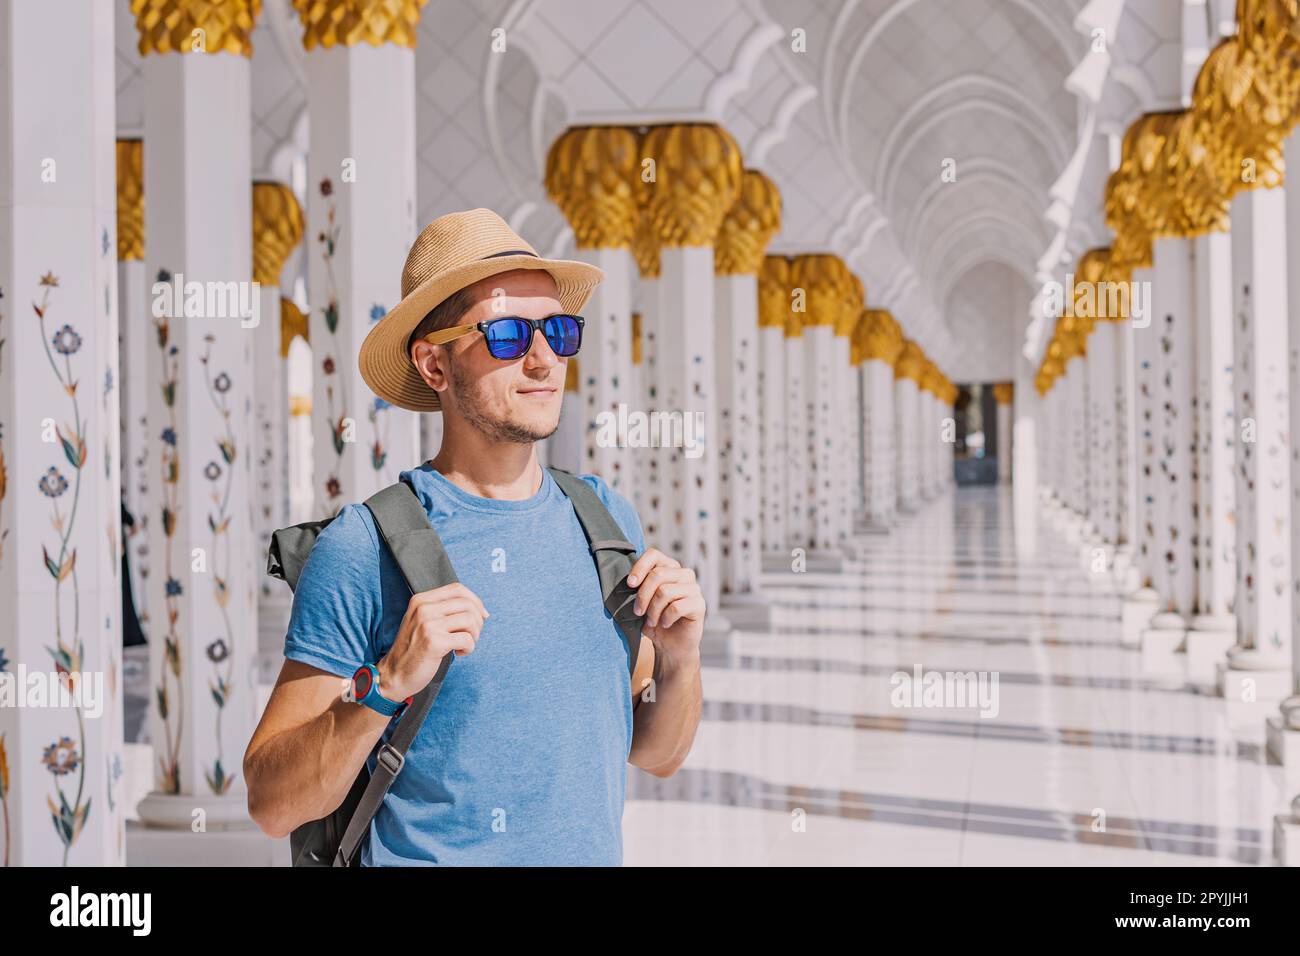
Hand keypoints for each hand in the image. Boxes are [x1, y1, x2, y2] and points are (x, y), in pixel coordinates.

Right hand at [377, 583, 487, 701]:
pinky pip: (467, 639)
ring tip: (465, 645)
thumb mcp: (422, 621)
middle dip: (478, 621)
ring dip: (475, 635)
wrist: (394, 674)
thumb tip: (479, 609)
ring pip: (470, 620)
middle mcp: (423, 609)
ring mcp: (428, 625)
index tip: (482, 615)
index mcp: (421, 600)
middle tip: (472, 636)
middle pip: (467, 604)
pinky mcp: (434, 642)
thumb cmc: (414, 649)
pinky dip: (469, 648)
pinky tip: (458, 653)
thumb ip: (442, 610)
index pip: (457, 589)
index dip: (475, 601)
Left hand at [627, 549, 704, 663]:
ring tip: (651, 621)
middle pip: (657, 574)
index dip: (640, 567)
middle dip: (643, 596)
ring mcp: (694, 588)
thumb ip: (638, 588)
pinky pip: (677, 607)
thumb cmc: (655, 621)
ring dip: (653, 610)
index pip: (654, 554)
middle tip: (638, 612)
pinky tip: (664, 624)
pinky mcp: (700, 604)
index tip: (630, 584)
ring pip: (665, 591)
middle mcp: (683, 574)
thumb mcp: (642, 602)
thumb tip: (628, 581)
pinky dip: (665, 618)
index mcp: (669, 568)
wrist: (670, 646)